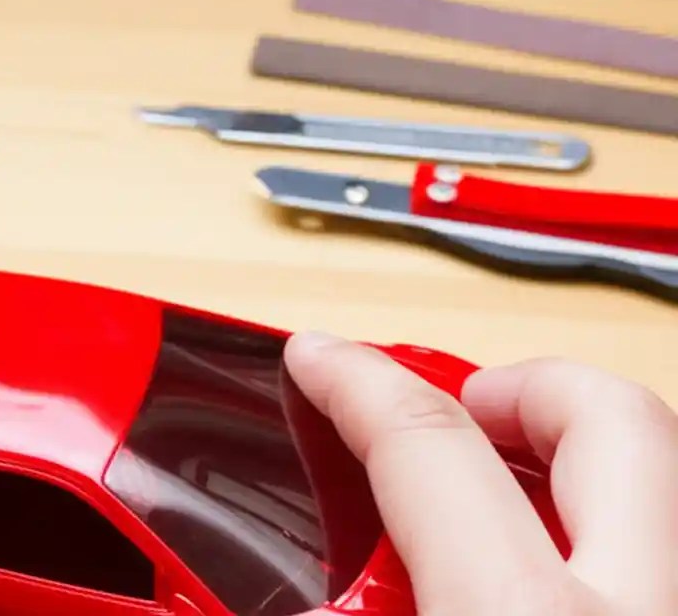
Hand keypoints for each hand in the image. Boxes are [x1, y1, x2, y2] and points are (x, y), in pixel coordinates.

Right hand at [284, 333, 677, 615]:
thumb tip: (309, 605)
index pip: (430, 447)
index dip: (361, 383)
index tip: (324, 359)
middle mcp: (642, 610)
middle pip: (615, 421)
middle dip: (531, 386)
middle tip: (460, 407)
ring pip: (665, 481)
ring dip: (584, 460)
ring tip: (509, 492)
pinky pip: (669, 555)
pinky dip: (619, 541)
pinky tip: (549, 587)